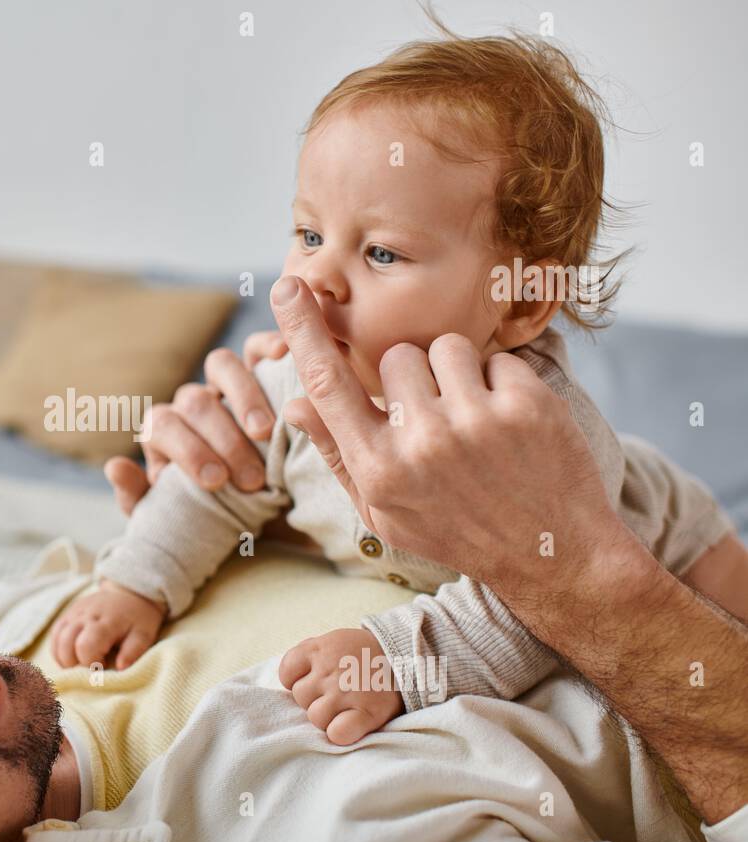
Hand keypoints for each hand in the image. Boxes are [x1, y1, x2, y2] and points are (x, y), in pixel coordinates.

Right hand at [51, 581, 166, 670]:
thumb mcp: (143, 635)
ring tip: (81, 663)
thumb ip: (133, 651)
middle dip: (75, 664)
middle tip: (91, 667)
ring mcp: (73, 613)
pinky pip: (54, 636)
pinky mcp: (67, 615)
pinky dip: (59, 651)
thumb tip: (120, 668)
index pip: (85, 646)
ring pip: (56, 641)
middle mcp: (85, 615)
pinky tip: (72, 657)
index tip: (102, 666)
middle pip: (66, 645)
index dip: (90, 663)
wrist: (129, 593)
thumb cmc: (137, 619)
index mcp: (106, 621)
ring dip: (65, 659)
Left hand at [104, 331, 288, 515]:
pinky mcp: (261, 373)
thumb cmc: (211, 517)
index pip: (162, 425)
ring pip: (221, 366)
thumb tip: (115, 466)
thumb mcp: (173, 518)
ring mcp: (225, 385)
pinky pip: (256, 349)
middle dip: (222, 438)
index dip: (187, 451)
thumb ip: (139, 497)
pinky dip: (266, 345)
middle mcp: (191, 403)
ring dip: (244, 396)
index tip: (216, 482)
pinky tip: (282, 355)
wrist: (257, 518)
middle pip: (195, 401)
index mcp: (165, 432)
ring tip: (266, 433)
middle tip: (251, 479)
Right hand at [269, 274, 616, 593]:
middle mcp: (421, 444)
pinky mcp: (526, 407)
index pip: (326, 383)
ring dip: (456, 374)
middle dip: (413, 377)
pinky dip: (502, 384)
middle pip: (395, 357)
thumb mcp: (384, 510)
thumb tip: (296, 405)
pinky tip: (510, 426)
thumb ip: (338, 455)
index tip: (288, 284)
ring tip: (473, 420)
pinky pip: (495, 359)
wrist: (553, 556)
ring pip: (444, 348)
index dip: (302, 329)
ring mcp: (475, 423)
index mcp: (378, 469)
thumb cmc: (457, 532)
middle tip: (437, 420)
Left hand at [278, 628, 403, 743]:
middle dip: (315, 698)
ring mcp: (346, 692)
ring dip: (328, 717)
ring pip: (315, 718)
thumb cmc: (365, 654)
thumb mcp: (335, 641)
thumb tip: (289, 679)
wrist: (407, 658)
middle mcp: (330, 670)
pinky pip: (336, 734)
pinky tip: (351, 723)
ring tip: (346, 707)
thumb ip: (310, 654)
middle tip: (337, 693)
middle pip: (300, 697)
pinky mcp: (366, 713)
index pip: (287, 673)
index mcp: (319, 649)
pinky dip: (340, 733)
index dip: (298, 680)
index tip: (314, 680)